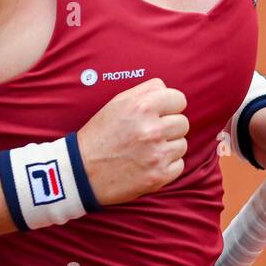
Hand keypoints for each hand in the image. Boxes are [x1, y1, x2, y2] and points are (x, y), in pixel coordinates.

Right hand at [76, 78, 188, 205]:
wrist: (82, 172)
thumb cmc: (100, 134)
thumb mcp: (117, 103)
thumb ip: (145, 91)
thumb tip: (167, 89)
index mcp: (142, 107)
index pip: (179, 99)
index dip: (170, 106)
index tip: (160, 114)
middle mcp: (152, 130)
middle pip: (183, 122)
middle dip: (169, 127)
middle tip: (150, 134)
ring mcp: (157, 154)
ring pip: (182, 144)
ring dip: (169, 147)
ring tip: (147, 149)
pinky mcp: (159, 176)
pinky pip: (179, 165)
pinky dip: (167, 165)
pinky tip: (149, 164)